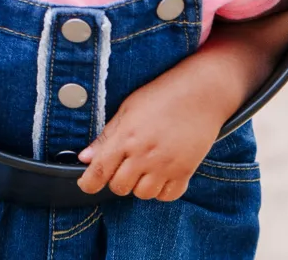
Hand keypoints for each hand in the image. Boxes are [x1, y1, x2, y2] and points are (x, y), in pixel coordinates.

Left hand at [76, 70, 227, 200]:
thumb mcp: (128, 108)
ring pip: (142, 194)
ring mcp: (165, 165)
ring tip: (144, 167)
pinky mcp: (185, 171)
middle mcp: (144, 155)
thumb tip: (85, 157)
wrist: (202, 92)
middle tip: (124, 165)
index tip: (87, 182)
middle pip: (119, 187)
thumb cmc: (162, 95)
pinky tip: (161, 173)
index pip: (99, 172)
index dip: (88, 182)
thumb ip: (106, 136)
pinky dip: (161, 190)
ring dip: (139, 185)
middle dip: (116, 180)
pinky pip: (167, 196)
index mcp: (126, 137)